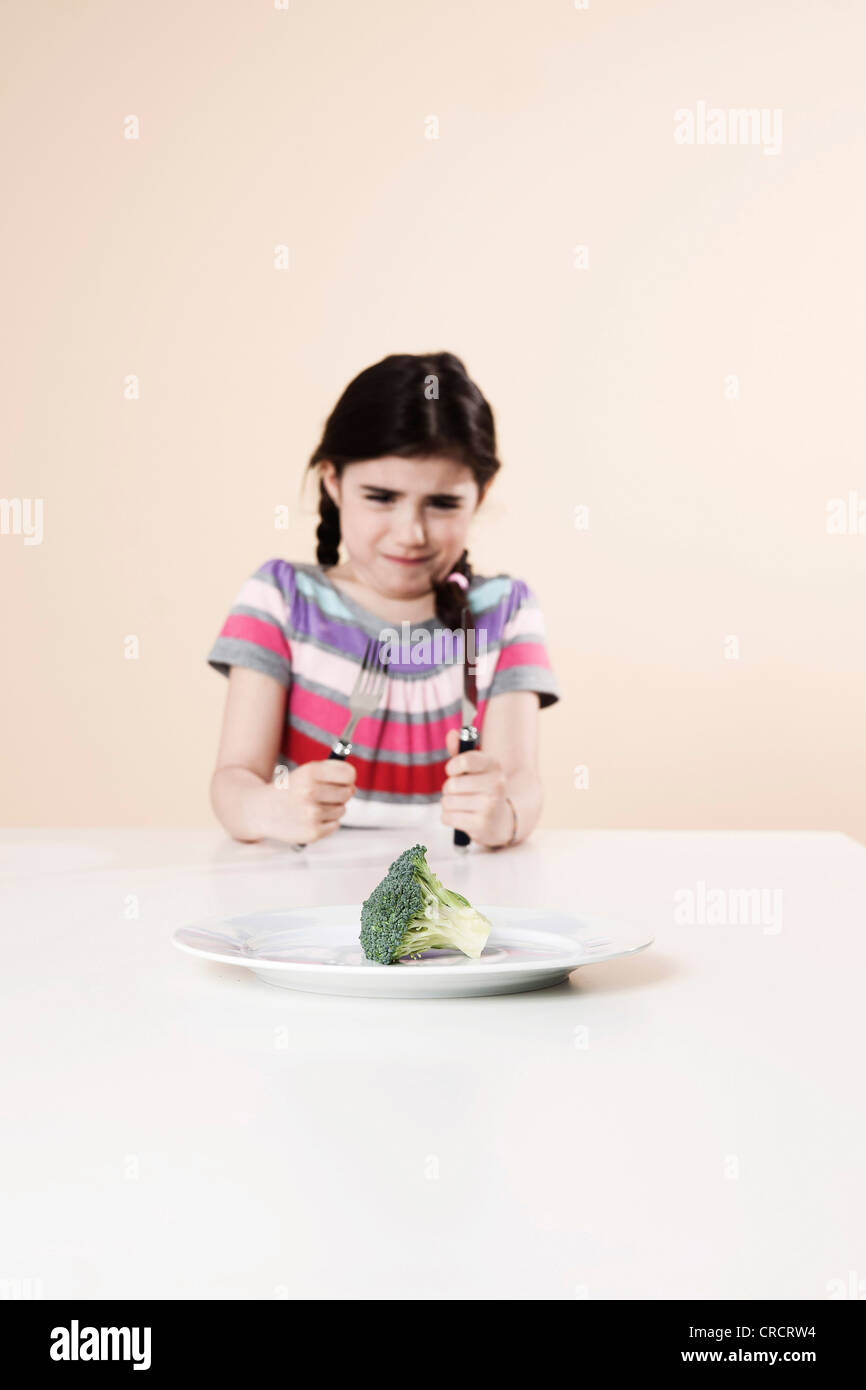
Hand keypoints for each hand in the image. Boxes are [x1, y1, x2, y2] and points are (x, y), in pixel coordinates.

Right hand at [266, 758, 356, 843]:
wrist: (261, 811)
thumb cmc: (289, 789)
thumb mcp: (305, 773)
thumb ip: (331, 773)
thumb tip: (353, 786)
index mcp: (309, 773)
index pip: (348, 774)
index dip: (349, 777)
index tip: (345, 779)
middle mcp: (310, 792)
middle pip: (348, 792)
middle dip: (341, 793)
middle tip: (325, 794)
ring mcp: (311, 814)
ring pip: (342, 809)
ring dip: (333, 808)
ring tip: (312, 807)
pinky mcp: (313, 832)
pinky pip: (336, 824)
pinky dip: (327, 822)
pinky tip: (310, 819)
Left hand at [440, 728, 513, 846]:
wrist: (501, 821)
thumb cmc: (482, 790)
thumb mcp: (475, 769)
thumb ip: (460, 751)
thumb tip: (451, 734)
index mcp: (494, 766)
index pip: (466, 760)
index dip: (453, 766)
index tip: (452, 771)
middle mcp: (496, 784)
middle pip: (452, 784)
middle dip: (448, 789)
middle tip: (459, 792)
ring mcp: (490, 806)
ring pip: (447, 801)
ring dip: (448, 804)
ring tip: (462, 805)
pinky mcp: (481, 824)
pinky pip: (447, 817)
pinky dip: (448, 817)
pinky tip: (461, 816)